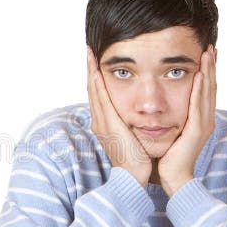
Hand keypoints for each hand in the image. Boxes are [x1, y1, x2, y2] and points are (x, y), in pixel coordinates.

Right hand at [87, 47, 152, 187]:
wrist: (133, 178)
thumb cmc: (136, 160)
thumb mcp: (131, 136)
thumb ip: (130, 123)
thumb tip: (136, 113)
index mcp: (105, 122)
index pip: (98, 93)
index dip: (95, 75)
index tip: (95, 58)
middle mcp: (99, 121)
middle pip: (92, 88)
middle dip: (90, 68)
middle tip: (89, 48)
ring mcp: (102, 123)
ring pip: (94, 91)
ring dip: (92, 71)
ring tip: (91, 54)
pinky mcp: (108, 126)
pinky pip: (101, 101)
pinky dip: (98, 86)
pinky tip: (97, 72)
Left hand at [158, 45, 216, 195]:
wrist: (172, 177)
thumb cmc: (168, 155)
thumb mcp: (172, 129)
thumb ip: (172, 115)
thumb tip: (162, 102)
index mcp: (199, 118)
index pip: (204, 89)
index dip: (207, 71)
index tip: (205, 53)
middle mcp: (205, 119)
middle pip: (210, 87)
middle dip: (211, 67)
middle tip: (210, 47)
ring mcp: (204, 124)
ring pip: (207, 93)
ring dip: (208, 72)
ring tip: (207, 54)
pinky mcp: (198, 131)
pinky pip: (199, 106)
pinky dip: (200, 90)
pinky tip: (200, 76)